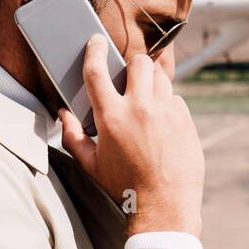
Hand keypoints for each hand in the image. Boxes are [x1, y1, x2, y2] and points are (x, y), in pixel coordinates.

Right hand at [59, 36, 203, 237]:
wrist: (164, 206)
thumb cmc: (124, 187)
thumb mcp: (91, 165)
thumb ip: (73, 136)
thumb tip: (63, 114)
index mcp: (111, 117)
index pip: (98, 71)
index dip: (95, 50)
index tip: (96, 42)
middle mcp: (140, 108)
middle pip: (138, 62)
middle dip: (131, 65)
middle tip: (128, 79)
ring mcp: (166, 111)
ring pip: (160, 75)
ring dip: (150, 81)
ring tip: (145, 99)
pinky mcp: (185, 119)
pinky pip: (175, 98)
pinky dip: (166, 104)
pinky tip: (161, 122)